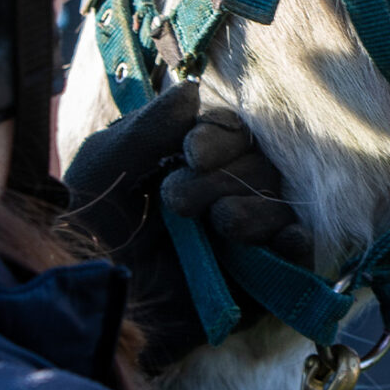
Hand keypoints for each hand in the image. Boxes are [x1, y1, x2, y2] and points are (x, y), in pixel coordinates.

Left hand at [61, 81, 307, 370]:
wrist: (91, 301)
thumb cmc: (90, 228)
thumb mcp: (103, 167)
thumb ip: (146, 127)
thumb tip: (193, 89)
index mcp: (193, 160)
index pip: (230, 131)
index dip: (218, 137)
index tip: (192, 153)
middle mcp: (226, 191)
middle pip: (258, 166)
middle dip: (221, 180)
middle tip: (177, 202)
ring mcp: (246, 237)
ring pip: (278, 206)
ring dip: (252, 210)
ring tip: (219, 225)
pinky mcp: (260, 280)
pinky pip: (299, 256)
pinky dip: (297, 244)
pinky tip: (283, 241)